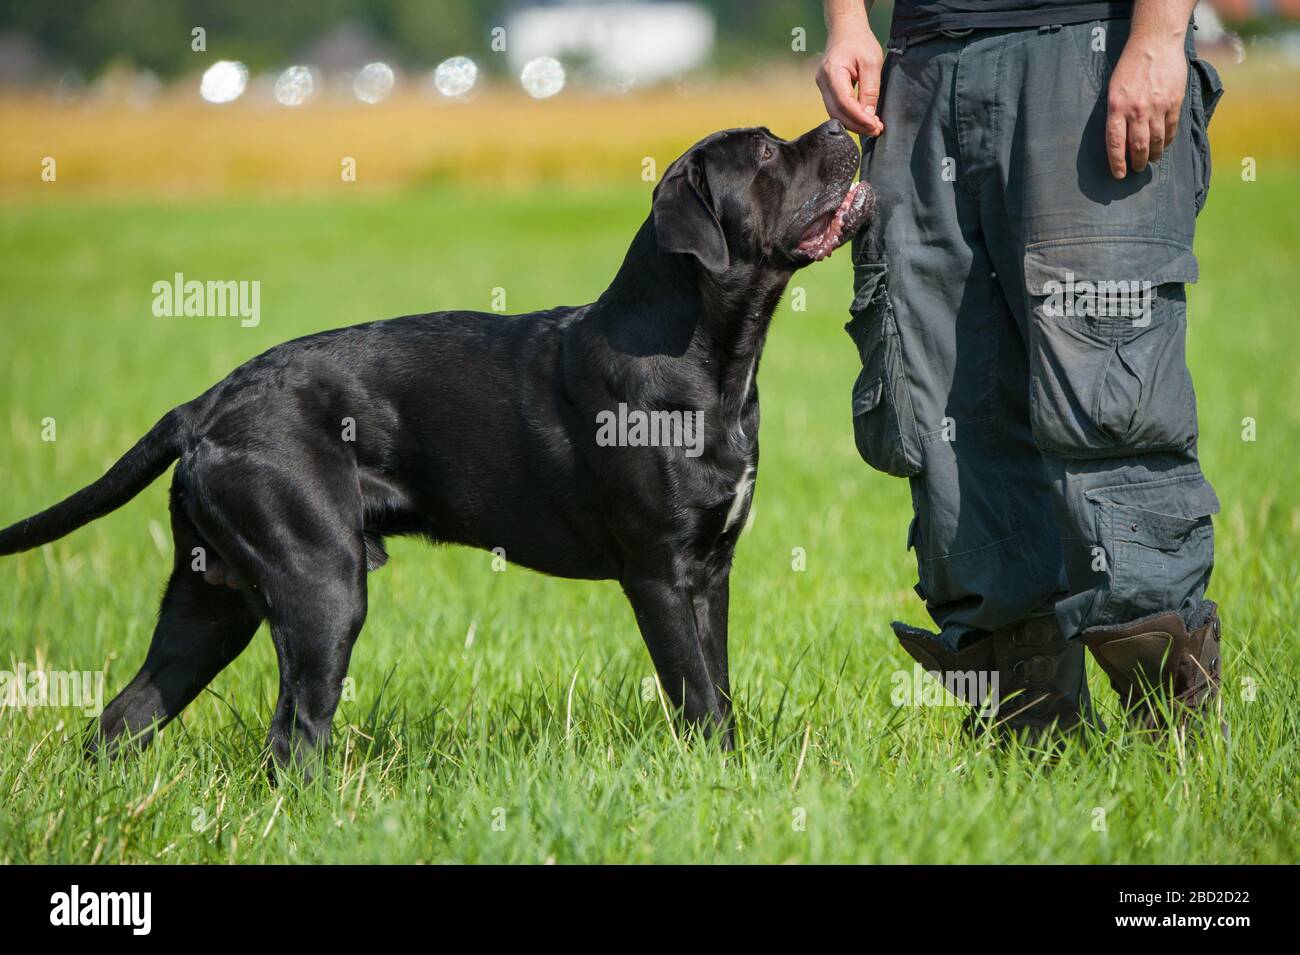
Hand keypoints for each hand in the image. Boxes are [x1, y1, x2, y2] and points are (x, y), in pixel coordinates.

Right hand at [816, 24, 884, 136]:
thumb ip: (870, 90)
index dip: (859, 118)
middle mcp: (823, 81)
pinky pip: (836, 109)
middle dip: (857, 125)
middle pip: (837, 112)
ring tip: (873, 127)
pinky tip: (863, 120)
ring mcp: (822, 86)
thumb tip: (869, 116)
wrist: (845, 30)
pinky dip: (849, 117)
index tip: (875, 125)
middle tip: (877, 130)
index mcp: (832, 71)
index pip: (844, 102)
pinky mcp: (826, 90)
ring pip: (835, 114)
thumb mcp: (872, 63)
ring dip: (854, 124)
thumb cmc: (860, 42)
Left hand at [1106, 36, 1186, 177]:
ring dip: (1153, 154)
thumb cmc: (1130, 67)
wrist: (1155, 44)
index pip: (1115, 142)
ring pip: (1156, 140)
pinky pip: (1171, 129)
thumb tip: (1117, 139)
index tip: (1119, 175)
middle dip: (1137, 162)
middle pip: (1137, 146)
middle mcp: (1137, 110)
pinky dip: (1167, 141)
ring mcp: (1157, 106)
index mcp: (1117, 107)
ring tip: (1150, 160)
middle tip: (1137, 169)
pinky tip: (1164, 146)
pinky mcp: (1174, 102)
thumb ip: (1115, 113)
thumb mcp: (1114, 89)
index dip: (1117, 162)